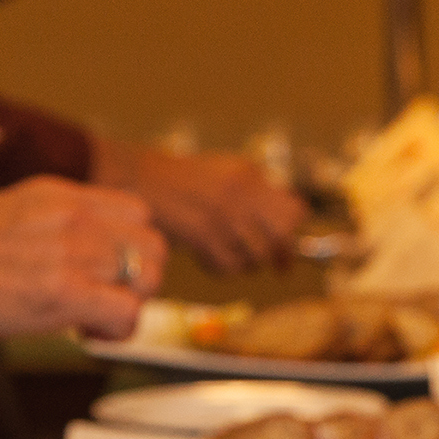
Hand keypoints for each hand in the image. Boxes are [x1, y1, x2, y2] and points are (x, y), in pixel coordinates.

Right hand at [0, 176, 166, 341]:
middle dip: (138, 280)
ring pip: (149, 278)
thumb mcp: (9, 215)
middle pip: (153, 245)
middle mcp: (74, 216)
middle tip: (103, 300)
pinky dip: (116, 332)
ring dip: (128, 305)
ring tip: (91, 318)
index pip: (136, 213)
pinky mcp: (64, 291)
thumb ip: (50, 226)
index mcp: (59, 195)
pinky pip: (128, 314)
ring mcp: (72, 251)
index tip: (104, 273)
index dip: (130, 249)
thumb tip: (70, 254)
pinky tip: (86, 335)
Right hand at [94, 139, 306, 275]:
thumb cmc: (186, 180)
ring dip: (248, 262)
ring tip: (235, 252)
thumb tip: (293, 219)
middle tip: (282, 265)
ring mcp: (222, 218)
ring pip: (256, 257)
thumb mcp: (229, 172)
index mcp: (249, 175)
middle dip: (282, 254)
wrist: (144, 182)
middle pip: (282, 238)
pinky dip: (223, 267)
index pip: (294, 209)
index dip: (295, 225)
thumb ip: (259, 191)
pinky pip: (229, 267)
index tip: (292, 234)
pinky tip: (212, 255)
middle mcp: (239, 195)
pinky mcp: (204, 239)